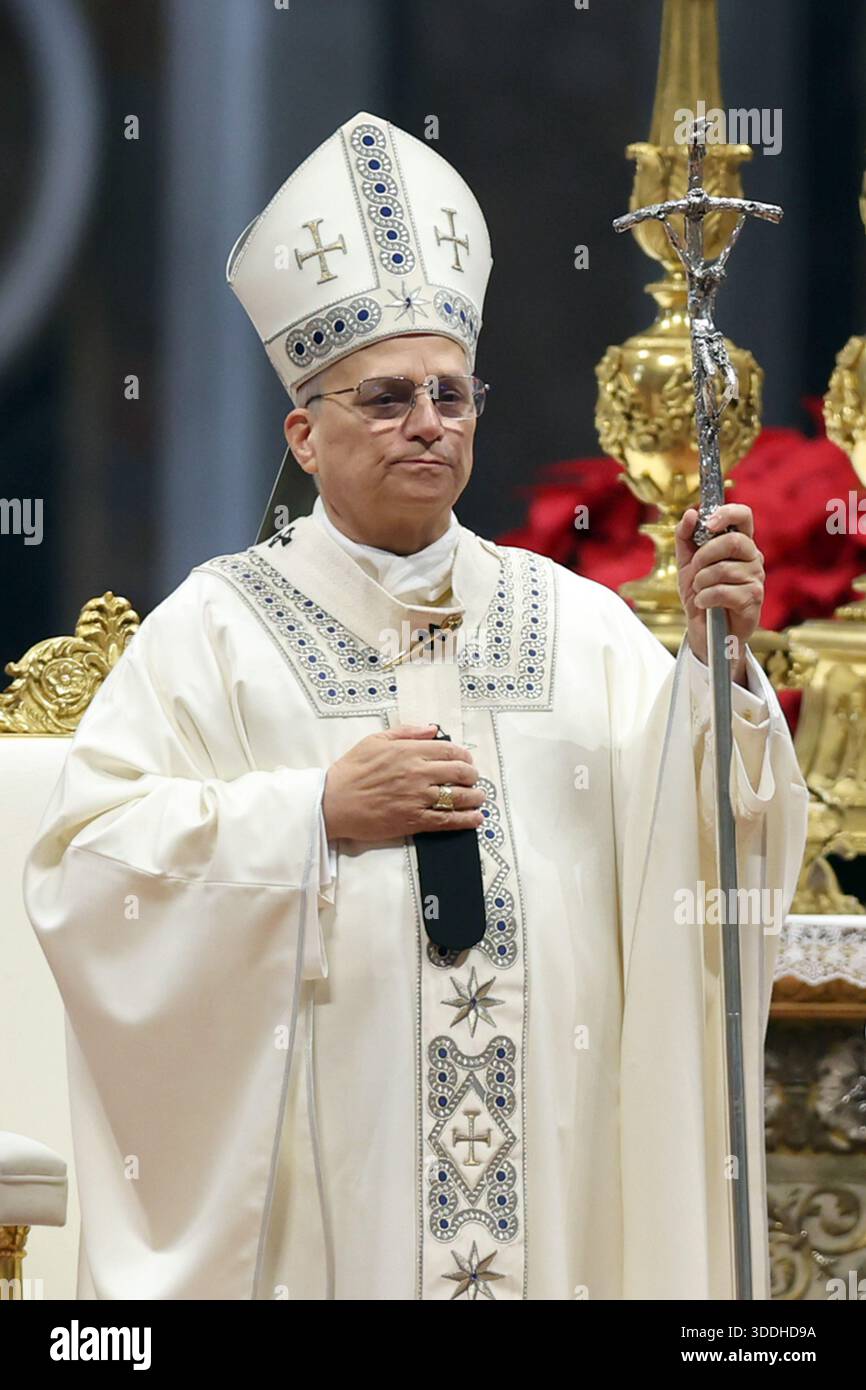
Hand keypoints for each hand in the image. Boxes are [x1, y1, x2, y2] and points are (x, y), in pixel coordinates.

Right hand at [322, 723, 484, 841]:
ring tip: (479, 798)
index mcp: (408, 751)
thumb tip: (433, 729)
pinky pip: (446, 821)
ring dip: (475, 797)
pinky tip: (476, 819)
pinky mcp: (413, 821)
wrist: (333, 803)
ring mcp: (417, 799)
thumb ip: (406, 732)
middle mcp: (417, 774)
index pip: (449, 751)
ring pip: (458, 797)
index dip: (464, 756)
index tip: (467, 761)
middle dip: (473, 776)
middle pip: (459, 772)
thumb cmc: (351, 770)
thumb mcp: (375, 741)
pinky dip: (465, 820)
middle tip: (474, 779)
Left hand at [675, 502, 763, 681]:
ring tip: (699, 591)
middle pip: (733, 541)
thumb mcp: (686, 563)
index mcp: (739, 544)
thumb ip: (686, 537)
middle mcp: (753, 557)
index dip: (727, 513)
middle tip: (695, 570)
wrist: (705, 630)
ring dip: (701, 582)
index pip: (743, 516)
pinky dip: (705, 598)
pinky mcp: (754, 598)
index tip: (708, 523)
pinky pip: (723, 591)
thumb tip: (691, 513)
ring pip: (723, 569)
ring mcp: (756, 578)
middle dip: (704, 555)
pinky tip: (704, 604)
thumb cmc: (700, 593)